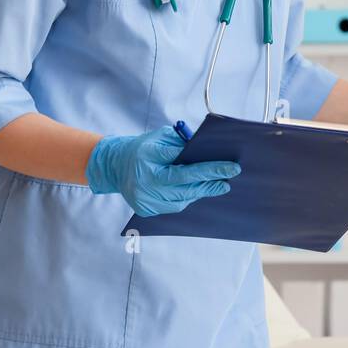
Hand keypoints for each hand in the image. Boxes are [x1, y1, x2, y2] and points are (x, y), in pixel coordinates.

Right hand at [86, 125, 240, 217]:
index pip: (185, 166)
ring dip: (202, 192)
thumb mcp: (161, 137)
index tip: (231, 166)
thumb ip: (183, 143)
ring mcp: (144, 199)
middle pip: (185, 186)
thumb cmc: (144, 148)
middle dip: (211, 181)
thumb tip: (210, 151)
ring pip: (182, 199)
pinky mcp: (145, 210)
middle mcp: (145, 181)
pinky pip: (174, 207)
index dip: (209, 168)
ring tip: (219, 185)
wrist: (115, 165)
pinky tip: (198, 191)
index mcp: (149, 159)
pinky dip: (188, 199)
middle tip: (230, 177)